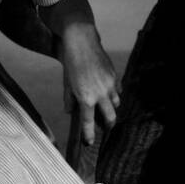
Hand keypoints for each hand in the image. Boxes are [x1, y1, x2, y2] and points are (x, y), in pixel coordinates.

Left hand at [60, 24, 119, 143]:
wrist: (82, 40)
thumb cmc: (71, 62)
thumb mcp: (66, 82)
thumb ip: (69, 99)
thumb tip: (70, 112)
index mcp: (86, 98)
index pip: (88, 122)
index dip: (89, 135)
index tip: (89, 143)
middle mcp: (100, 94)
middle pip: (110, 117)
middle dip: (108, 125)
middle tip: (105, 128)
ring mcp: (109, 84)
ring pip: (116, 103)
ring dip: (111, 107)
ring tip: (106, 108)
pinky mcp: (114, 75)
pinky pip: (118, 90)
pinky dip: (114, 94)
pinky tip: (108, 92)